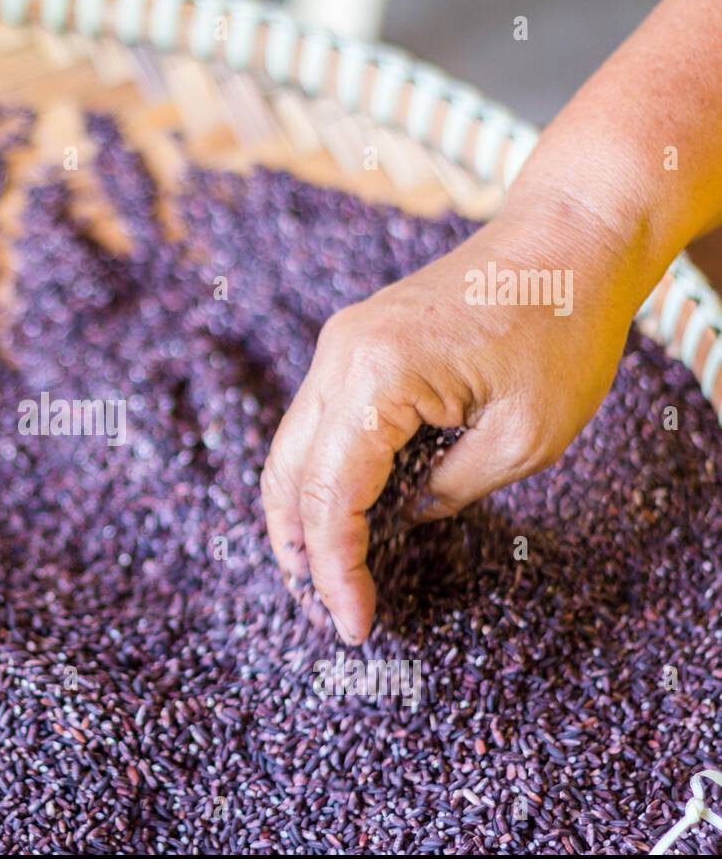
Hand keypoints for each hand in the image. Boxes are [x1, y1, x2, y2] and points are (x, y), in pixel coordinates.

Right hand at [260, 199, 642, 644]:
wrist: (570, 234)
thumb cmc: (563, 327)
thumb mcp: (525, 437)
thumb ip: (450, 492)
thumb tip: (404, 520)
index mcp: (377, 378)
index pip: (332, 497)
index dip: (335, 570)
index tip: (353, 624)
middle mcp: (340, 357)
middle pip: (288, 475)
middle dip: (299, 552)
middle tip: (323, 611)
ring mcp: (341, 345)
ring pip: (291, 449)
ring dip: (299, 515)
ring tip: (319, 575)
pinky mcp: (356, 343)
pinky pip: (318, 423)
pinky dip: (318, 476)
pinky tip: (338, 514)